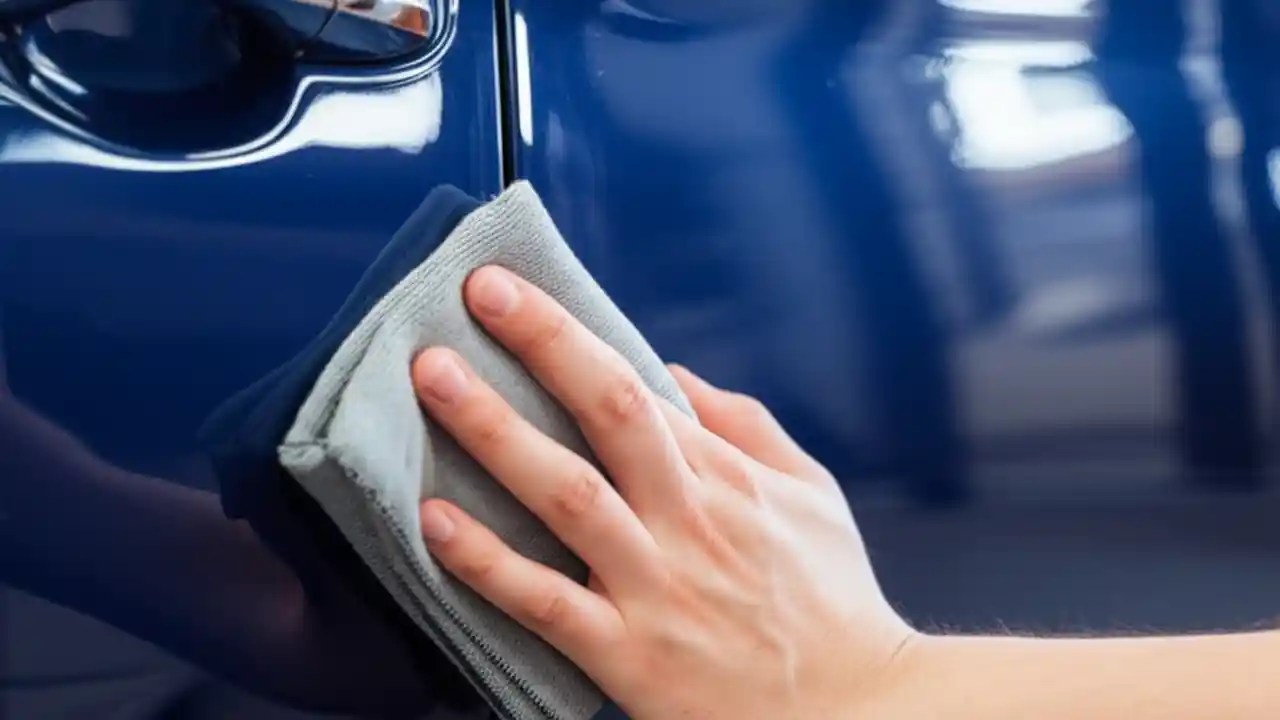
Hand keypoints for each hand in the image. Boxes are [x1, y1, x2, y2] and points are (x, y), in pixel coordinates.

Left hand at [411, 266, 915, 718]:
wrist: (856, 712)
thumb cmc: (832, 601)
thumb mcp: (812, 495)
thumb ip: (746, 426)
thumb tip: (675, 374)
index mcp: (726, 476)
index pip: (634, 385)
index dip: (565, 332)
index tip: (507, 290)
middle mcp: (686, 518)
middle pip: (607, 412)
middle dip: (540, 346)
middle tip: (478, 295)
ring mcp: (654, 585)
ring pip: (566, 493)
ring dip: (496, 433)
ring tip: (436, 383)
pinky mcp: (628, 655)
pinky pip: (546, 601)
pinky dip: (487, 562)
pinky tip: (434, 522)